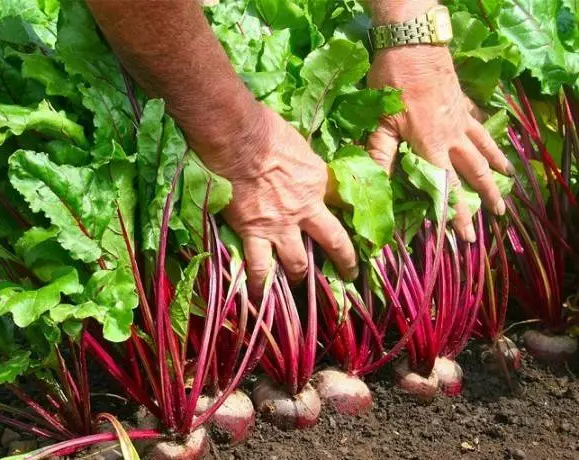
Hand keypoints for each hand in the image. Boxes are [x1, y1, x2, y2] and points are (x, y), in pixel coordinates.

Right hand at [207, 104, 357, 295]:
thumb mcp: (299, 145)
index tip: (362, 228)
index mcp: (318, 182)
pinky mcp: (253, 233)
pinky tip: (259, 297)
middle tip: (349, 274)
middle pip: (333, 241)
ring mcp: (280, 225)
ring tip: (300, 284)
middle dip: (344, 261)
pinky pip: (258, 266)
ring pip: (298, 263)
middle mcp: (305, 209)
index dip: (354, 217)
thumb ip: (304, 164)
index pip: (344, 203)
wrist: (237, 138)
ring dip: (300, 275)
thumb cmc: (266, 130)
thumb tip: (301, 167)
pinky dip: (259, 284)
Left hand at [366, 46, 513, 240]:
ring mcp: (460, 118)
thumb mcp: (380, 123)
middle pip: (475, 172)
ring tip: (507, 183)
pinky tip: (492, 142)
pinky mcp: (461, 102)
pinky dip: (488, 136)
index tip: (465, 236)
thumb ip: (380, 155)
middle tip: (498, 216)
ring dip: (496, 169)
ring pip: (484, 148)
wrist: (412, 44)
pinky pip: (479, 124)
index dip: (456, 215)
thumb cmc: (393, 83)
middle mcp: (452, 137)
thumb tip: (373, 186)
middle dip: (486, 196)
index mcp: (432, 147)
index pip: (447, 189)